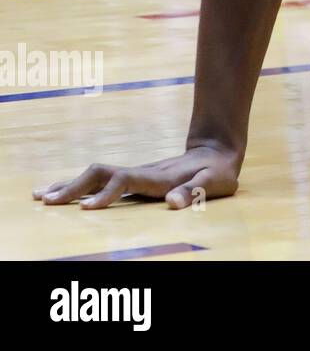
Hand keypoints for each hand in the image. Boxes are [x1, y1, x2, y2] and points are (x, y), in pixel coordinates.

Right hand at [33, 145, 239, 209]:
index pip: (125, 182)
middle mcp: (141, 173)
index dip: (106, 195)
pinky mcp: (134, 178)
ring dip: (69, 185)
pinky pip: (101, 181)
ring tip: (40, 196)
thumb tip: (172, 202)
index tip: (86, 211)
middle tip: (45, 202)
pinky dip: (79, 186)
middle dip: (73, 188)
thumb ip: (196, 191)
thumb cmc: (218, 171)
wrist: (217, 150)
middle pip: (100, 175)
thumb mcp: (216, 182)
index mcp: (158, 177)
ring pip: (96, 176)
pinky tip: (62, 193)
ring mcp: (136, 174)